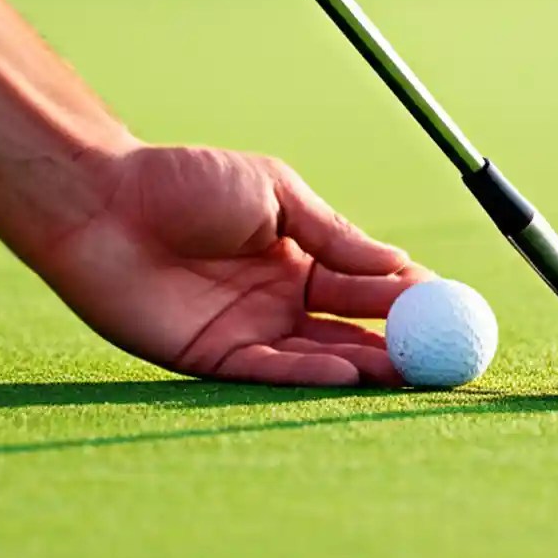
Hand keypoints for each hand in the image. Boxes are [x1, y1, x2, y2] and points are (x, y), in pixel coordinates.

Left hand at [32, 145, 429, 386]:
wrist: (104, 201)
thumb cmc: (186, 183)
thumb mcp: (276, 194)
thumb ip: (335, 236)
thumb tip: (400, 266)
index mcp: (298, 257)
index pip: (365, 286)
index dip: (409, 299)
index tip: (452, 307)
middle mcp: (279, 301)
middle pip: (351, 330)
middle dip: (400, 343)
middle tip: (446, 353)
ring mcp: (248, 332)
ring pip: (319, 356)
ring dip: (367, 366)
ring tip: (414, 371)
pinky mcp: (212, 359)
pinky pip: (270, 372)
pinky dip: (311, 374)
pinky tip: (351, 372)